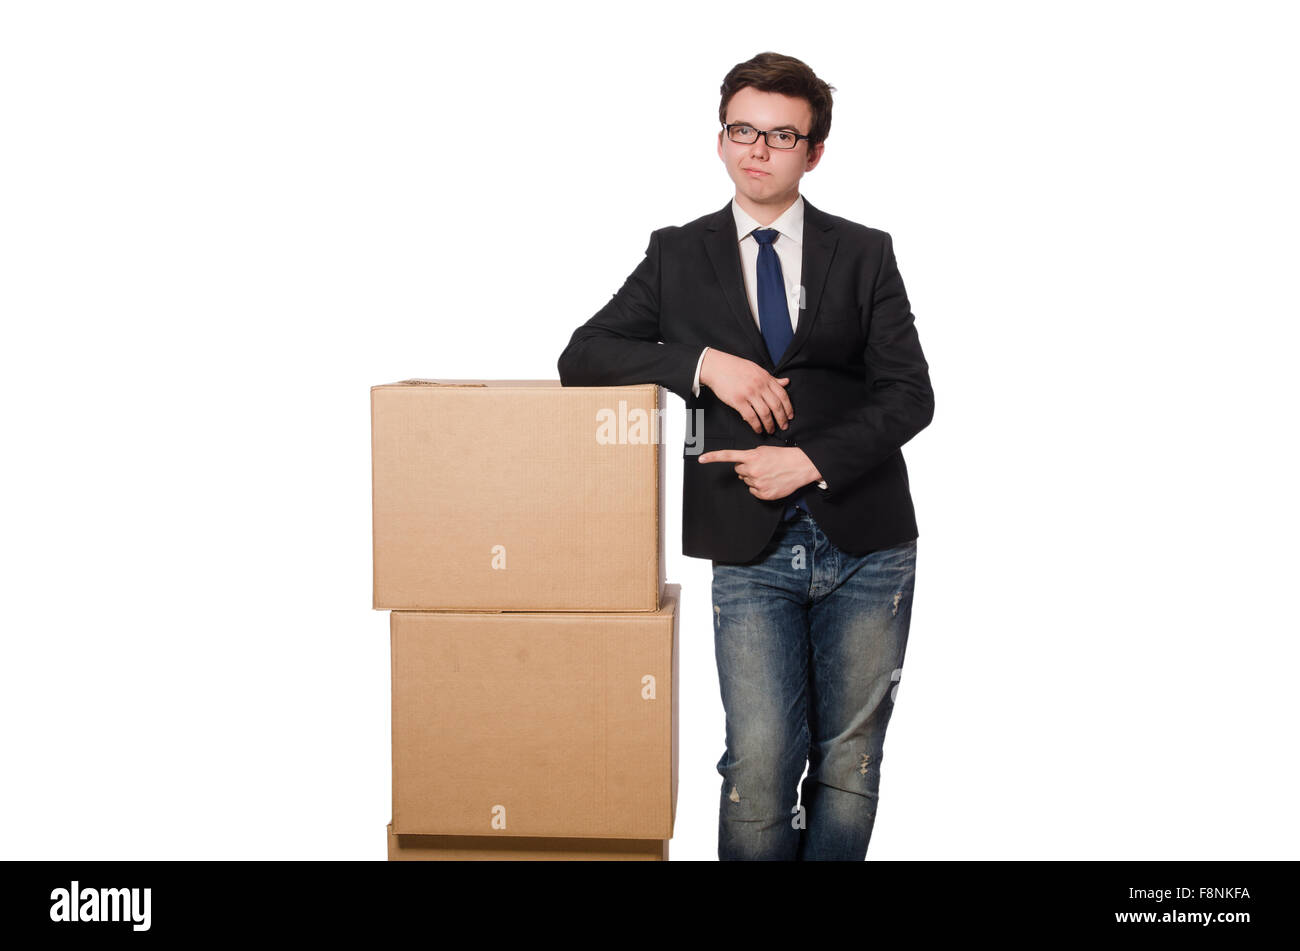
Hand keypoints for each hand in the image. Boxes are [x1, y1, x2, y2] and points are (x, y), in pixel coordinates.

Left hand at [697, 446, 821, 500]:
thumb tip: (741, 467)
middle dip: (746, 469)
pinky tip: (770, 482)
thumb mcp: (764, 450)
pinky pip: (753, 492)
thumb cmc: (783, 457)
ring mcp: (757, 483)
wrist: (800, 466)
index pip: (728, 456)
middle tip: (761, 466)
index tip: (701, 459)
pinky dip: (759, 488)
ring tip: (768, 473)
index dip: (712, 457)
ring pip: (746, 481)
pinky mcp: (763, 494)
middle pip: (738, 471)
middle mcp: (752, 470)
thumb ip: (749, 456)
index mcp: (751, 456)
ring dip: (754, 478)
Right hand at [699, 349, 792, 433]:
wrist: (717, 366)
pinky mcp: (738, 401)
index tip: (790, 416)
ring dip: (769, 424)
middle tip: (784, 427)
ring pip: (765, 413)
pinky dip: (756, 425)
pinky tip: (758, 429)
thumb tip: (787, 382)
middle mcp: (760, 386)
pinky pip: (751, 416)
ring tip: (770, 430)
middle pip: (776, 406)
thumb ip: (772, 379)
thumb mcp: (757, 370)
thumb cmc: (736, 368)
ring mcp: (749, 393)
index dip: (788, 408)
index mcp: (766, 378)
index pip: (783, 395)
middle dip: (782, 419)